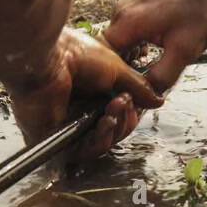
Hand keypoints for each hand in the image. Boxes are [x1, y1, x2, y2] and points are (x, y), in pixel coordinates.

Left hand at [5, 27, 162, 159]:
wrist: (47, 57)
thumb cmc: (75, 54)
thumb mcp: (117, 68)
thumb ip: (138, 87)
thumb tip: (159, 100)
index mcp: (90, 92)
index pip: (117, 114)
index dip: (130, 113)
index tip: (136, 102)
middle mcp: (77, 109)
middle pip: (112, 131)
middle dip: (125, 121)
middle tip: (125, 104)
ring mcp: (65, 126)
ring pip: (100, 144)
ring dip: (114, 129)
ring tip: (114, 110)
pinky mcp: (54, 139)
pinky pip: (84, 151)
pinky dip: (100, 141)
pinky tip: (105, 122)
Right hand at [103, 0, 206, 92]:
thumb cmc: (201, 13)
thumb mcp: (184, 52)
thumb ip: (162, 77)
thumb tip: (147, 96)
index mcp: (126, 22)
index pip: (104, 59)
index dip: (114, 79)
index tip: (129, 91)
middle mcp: (121, 12)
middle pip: (111, 51)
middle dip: (125, 69)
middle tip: (143, 83)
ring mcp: (129, 7)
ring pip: (121, 42)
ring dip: (132, 57)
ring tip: (152, 67)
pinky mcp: (138, 5)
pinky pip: (129, 32)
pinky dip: (138, 45)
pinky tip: (155, 52)